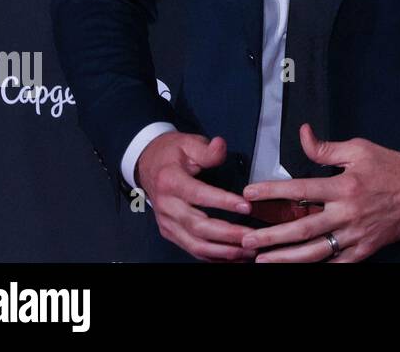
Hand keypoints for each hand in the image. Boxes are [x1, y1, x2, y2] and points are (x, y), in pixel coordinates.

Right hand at [135, 131, 255, 261]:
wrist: (147, 165)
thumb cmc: (171, 154)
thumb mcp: (188, 143)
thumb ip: (207, 150)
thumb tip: (221, 146)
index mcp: (170, 182)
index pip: (199, 195)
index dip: (223, 202)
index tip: (246, 206)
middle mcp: (166, 206)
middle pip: (198, 226)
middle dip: (228, 234)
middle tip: (252, 236)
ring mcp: (167, 222)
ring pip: (195, 244)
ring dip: (222, 251)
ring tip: (247, 251)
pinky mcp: (170, 232)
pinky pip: (192, 249)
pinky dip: (213, 257)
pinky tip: (232, 257)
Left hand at [241, 124, 399, 262]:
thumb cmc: (391, 166)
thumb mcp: (359, 149)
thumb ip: (326, 148)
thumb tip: (303, 134)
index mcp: (344, 186)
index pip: (300, 189)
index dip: (271, 192)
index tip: (248, 194)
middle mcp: (347, 212)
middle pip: (302, 229)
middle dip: (271, 237)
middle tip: (246, 242)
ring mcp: (356, 234)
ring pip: (315, 252)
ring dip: (286, 259)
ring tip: (263, 262)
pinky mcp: (365, 249)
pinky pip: (337, 263)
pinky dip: (318, 269)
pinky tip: (298, 270)